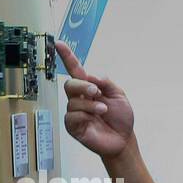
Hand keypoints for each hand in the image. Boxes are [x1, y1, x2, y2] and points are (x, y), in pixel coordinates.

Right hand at [57, 40, 134, 160]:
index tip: (58, 43)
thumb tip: (91, 76)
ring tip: (103, 110)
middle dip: (82, 85)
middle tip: (96, 91)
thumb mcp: (119, 96)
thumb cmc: (120, 119)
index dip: (67, 57)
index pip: (75, 70)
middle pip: (70, 84)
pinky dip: (84, 115)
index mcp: (90, 88)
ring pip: (73, 101)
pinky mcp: (73, 126)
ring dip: (90, 104)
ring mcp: (75, 112)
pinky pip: (71, 116)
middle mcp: (80, 99)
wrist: (124, 139)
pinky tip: (94, 119)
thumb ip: (106, 83)